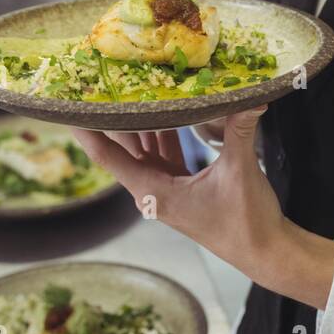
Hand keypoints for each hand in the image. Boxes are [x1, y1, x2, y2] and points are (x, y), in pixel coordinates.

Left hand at [74, 111, 329, 299]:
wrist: (264, 251)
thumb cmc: (245, 221)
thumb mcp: (240, 171)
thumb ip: (241, 131)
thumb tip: (251, 96)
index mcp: (155, 191)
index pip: (109, 157)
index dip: (88, 132)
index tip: (69, 107)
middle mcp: (154, 190)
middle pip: (123, 149)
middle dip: (112, 118)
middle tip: (102, 83)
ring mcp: (168, 188)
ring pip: (144, 149)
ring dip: (140, 122)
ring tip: (130, 87)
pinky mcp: (183, 186)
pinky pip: (164, 153)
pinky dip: (163, 132)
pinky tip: (166, 110)